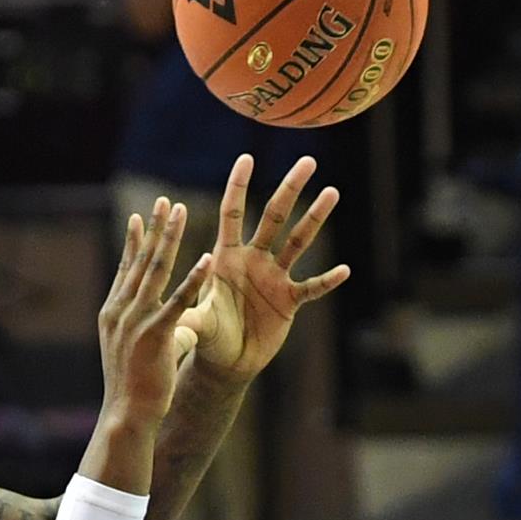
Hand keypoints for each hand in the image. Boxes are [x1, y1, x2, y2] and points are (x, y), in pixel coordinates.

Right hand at [97, 198, 212, 424]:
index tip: (142, 216)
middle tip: (165, 201)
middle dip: (154, 228)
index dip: (135, 241)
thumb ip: (134, 328)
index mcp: (113, 312)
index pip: (126, 269)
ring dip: (170, 239)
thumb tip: (146, 319)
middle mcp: (120, 310)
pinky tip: (206, 258)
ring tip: (182, 213)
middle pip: (140, 260)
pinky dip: (193, 277)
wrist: (125, 414)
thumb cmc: (130, 388)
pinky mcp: (155, 334)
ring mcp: (136, 320)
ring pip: (156, 270)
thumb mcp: (126, 350)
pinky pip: (178, 300)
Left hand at [176, 154, 350, 379]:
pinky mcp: (289, 300)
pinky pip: (312, 287)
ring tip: (332, 192)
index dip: (238, 186)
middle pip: (274, 216)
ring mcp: (274, 277)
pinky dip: (327, 280)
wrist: (228, 362)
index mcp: (226, 257)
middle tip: (308, 161)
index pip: (232, 213)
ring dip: (315, 218)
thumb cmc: (207, 339)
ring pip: (298, 241)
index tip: (247, 157)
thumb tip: (176, 320)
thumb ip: (192, 319)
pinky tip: (344, 270)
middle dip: (290, 189)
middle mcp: (253, 260)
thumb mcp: (197, 325)